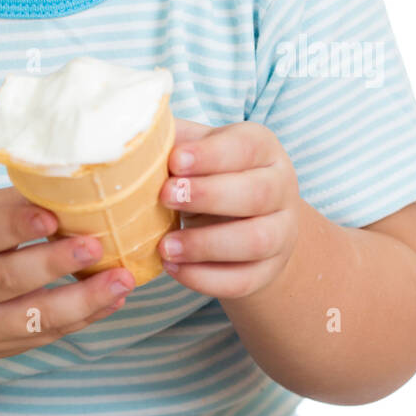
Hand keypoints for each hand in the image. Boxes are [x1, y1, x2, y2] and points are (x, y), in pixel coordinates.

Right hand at [0, 187, 135, 360]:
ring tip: (122, 281)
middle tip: (97, 245)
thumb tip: (59, 185)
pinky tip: (112, 300)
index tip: (54, 216)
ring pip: (32, 319)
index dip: (17, 226)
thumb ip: (2, 205)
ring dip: (83, 301)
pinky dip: (82, 319)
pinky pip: (44, 336)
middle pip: (9, 279)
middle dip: (56, 263)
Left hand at [157, 119, 300, 299]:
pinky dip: (206, 279)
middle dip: (209, 196)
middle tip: (165, 198)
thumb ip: (172, 138)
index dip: (210, 155)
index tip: (174, 161)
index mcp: (263, 148)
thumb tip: (134, 135)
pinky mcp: (270, 270)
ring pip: (256, 242)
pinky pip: (244, 281)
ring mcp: (281, 233)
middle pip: (257, 194)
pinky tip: (173, 268)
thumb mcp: (197, 147)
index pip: (245, 147)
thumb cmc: (210, 172)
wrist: (247, 217)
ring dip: (206, 245)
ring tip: (164, 245)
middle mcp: (281, 188)